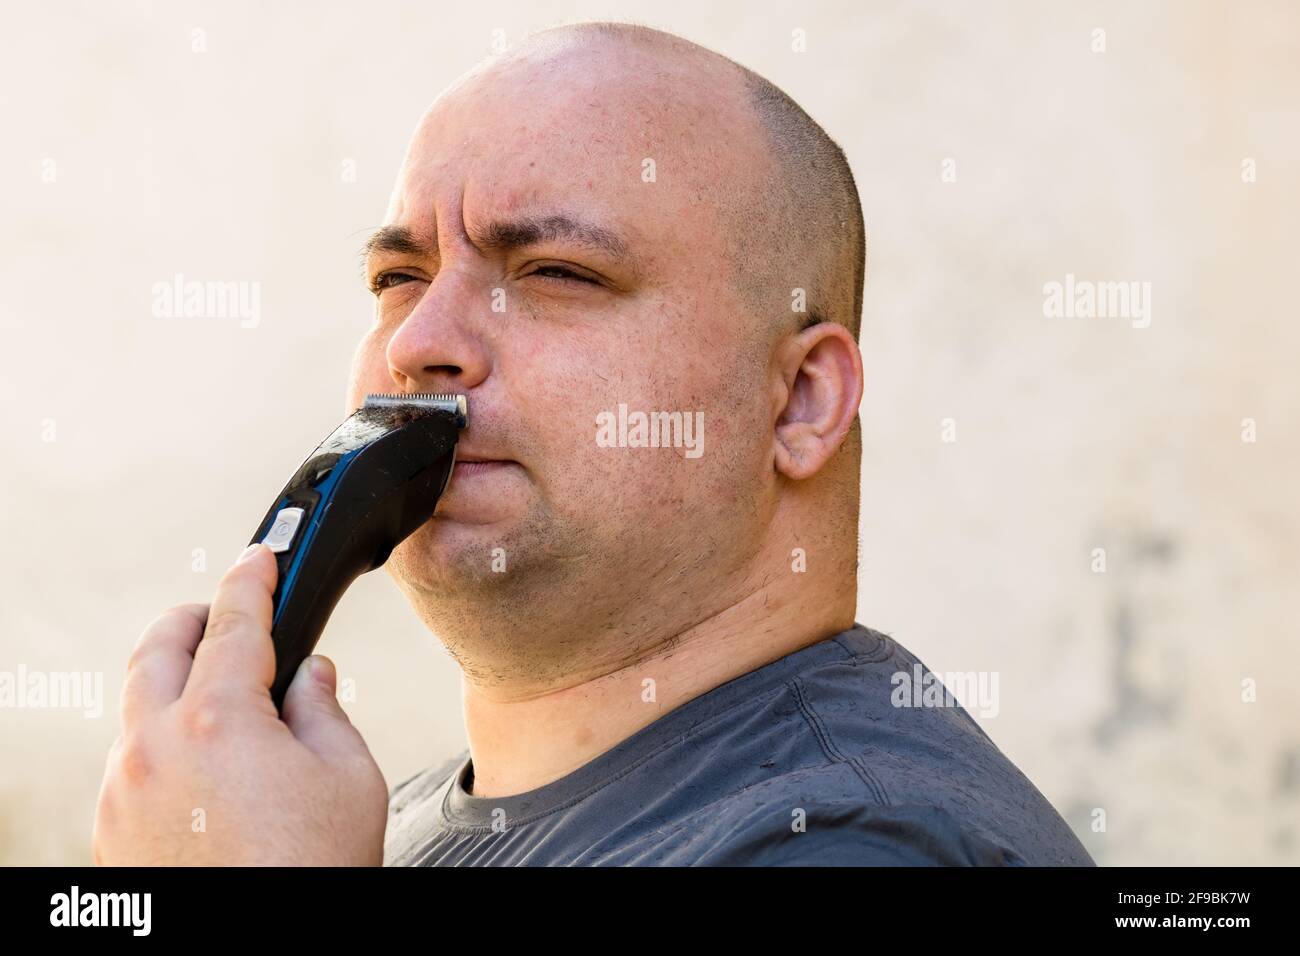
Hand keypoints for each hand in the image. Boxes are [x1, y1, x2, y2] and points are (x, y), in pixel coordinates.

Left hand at [92, 543, 387, 864]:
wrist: (270, 951)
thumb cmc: (311, 873)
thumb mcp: (349, 776)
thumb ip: (323, 710)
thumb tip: (310, 678)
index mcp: (217, 720)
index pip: (233, 622)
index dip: (252, 579)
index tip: (261, 558)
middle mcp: (153, 748)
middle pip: (158, 648)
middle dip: (193, 619)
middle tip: (227, 615)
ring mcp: (123, 791)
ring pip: (136, 705)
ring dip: (175, 683)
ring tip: (224, 699)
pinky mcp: (112, 830)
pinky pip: (130, 760)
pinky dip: (162, 739)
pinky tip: (207, 763)